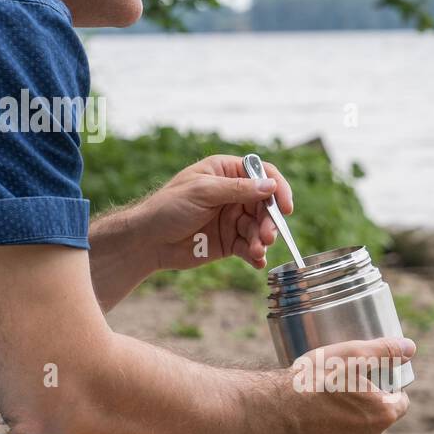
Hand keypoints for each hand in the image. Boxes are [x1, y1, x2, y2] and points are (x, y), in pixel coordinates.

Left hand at [131, 153, 294, 273]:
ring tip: (257, 250)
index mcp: (225, 172)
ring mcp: (232, 219)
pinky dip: (256, 254)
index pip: (262, 174)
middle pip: (265, 204)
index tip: (285, 207)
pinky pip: (250, 247)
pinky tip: (256, 261)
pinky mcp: (229, 241)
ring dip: (262, 240)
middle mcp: (233, 194)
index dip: (278, 188)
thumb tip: (270, 185)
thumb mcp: (202, 192)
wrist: (147, 240)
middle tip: (267, 236)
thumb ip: (237, 189)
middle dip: (269, 221)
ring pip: (259, 228)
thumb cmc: (168, 207)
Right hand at [274, 337, 413, 433]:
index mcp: (382, 414)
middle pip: (376, 417)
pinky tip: (312, 416)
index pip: (400, 402)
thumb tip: (410, 347)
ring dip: (346, 418)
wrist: (275, 407)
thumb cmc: (314, 379)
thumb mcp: (351, 355)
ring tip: (325, 398)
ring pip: (354, 431)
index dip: (389, 387)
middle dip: (365, 403)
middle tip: (344, 383)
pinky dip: (327, 431)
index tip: (372, 377)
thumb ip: (383, 350)